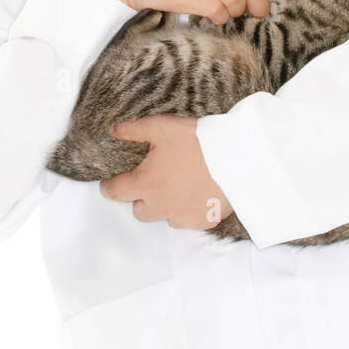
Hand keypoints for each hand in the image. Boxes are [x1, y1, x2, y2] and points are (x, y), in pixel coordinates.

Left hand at [99, 114, 234, 229]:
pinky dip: (188, 209)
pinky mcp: (203, 221)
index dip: (109, 186)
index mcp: (146, 184)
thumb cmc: (199, 141)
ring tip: (179, 184)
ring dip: (166, 205)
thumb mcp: (161, 127)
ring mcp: (182, 216)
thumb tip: (112, 131)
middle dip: (141, 197)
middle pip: (139, 210)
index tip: (112, 181)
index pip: (114, 192)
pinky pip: (187, 219)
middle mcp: (161, 206)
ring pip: (164, 216)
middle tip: (154, 179)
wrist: (239, 158)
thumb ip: (132, 130)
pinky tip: (197, 192)